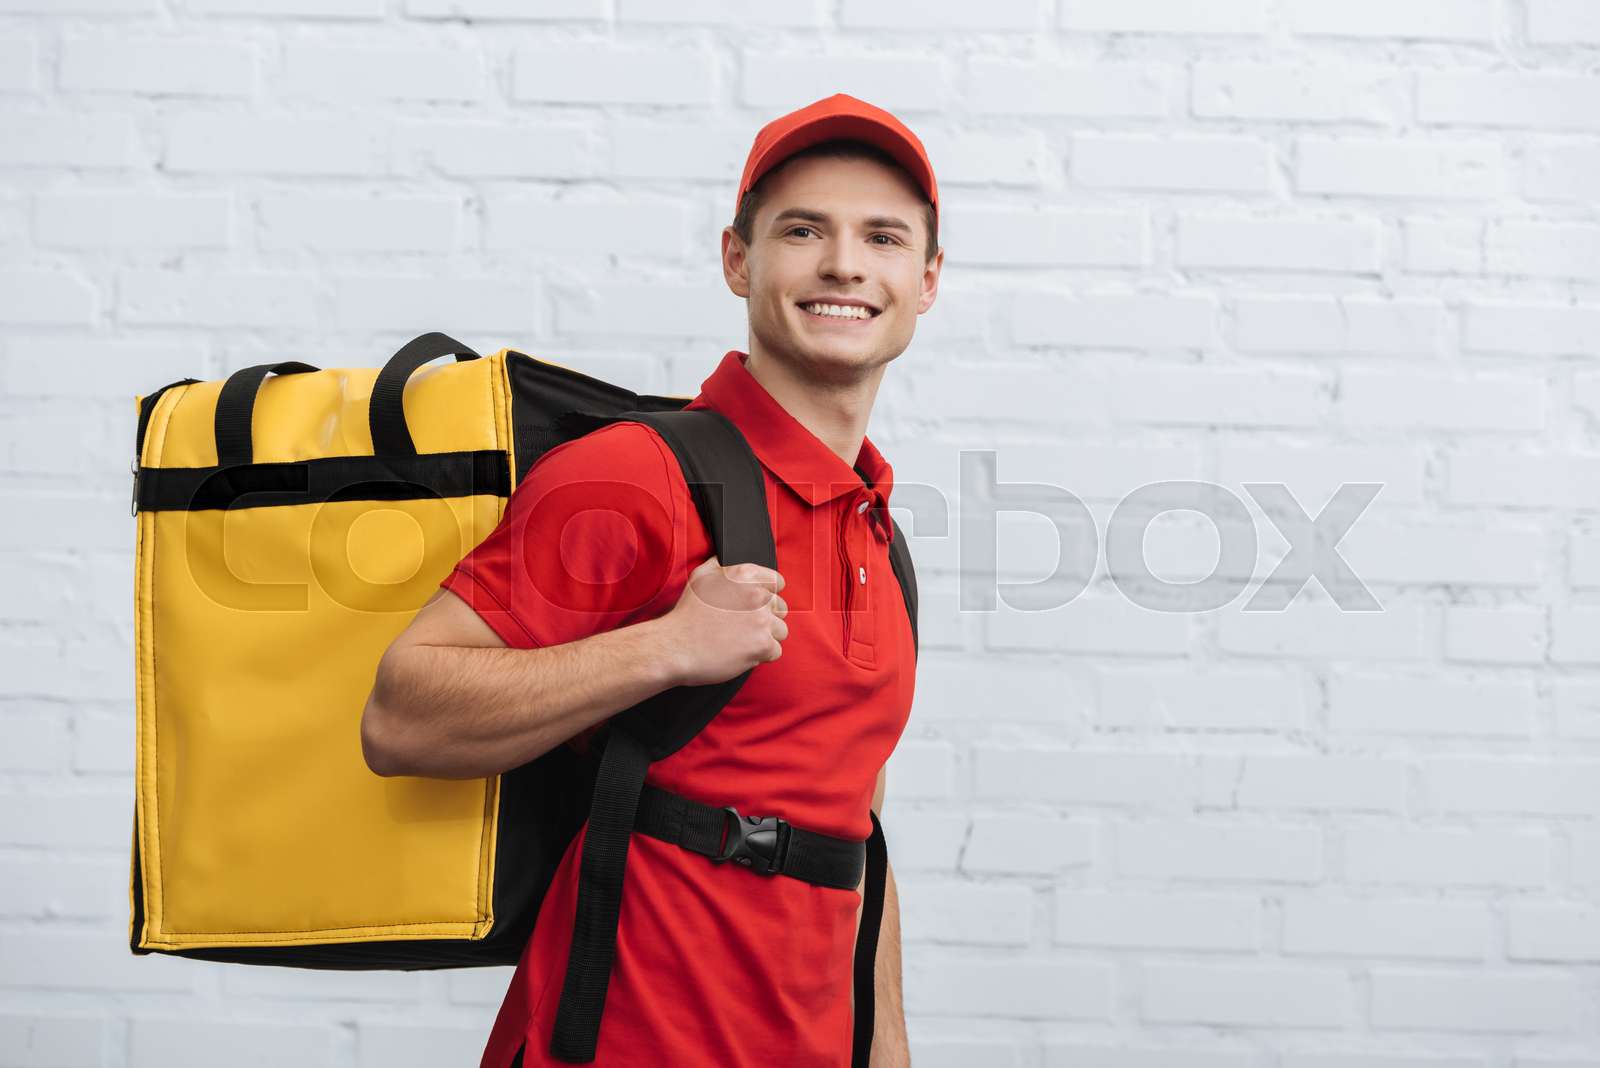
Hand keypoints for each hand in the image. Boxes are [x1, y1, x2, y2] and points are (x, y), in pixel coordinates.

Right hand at [655, 554, 786, 686]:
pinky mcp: (762, 644)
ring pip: (780, 631)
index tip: (753, 605)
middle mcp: (756, 595)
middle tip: (743, 626)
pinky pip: (775, 651)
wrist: (675, 646)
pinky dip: (761, 655)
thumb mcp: (700, 577)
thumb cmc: (686, 615)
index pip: (777, 582)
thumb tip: (730, 559)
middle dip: (766, 618)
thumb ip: (721, 565)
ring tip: (742, 640)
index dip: (766, 595)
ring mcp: (761, 620)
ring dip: (765, 637)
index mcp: (744, 575)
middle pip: (780, 608)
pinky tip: (742, 652)